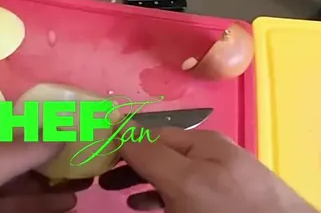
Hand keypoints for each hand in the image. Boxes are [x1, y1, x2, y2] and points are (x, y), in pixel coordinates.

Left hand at [0, 113, 88, 212]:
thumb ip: (20, 152)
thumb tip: (61, 131)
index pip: (8, 116)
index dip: (42, 122)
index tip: (76, 128)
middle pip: (14, 150)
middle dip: (51, 158)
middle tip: (88, 162)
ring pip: (13, 182)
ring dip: (47, 185)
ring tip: (85, 187)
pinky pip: (6, 205)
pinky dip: (32, 204)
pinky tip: (60, 206)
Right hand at [98, 128, 317, 211]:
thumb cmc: (230, 208)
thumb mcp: (185, 180)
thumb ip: (150, 152)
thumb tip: (115, 117)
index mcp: (202, 143)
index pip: (150, 133)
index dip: (119, 142)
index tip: (90, 154)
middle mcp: (210, 156)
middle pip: (159, 154)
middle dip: (127, 164)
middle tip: (96, 178)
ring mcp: (219, 181)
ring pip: (170, 177)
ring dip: (139, 183)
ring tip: (113, 193)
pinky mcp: (226, 203)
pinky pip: (185, 195)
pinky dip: (160, 199)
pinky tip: (144, 207)